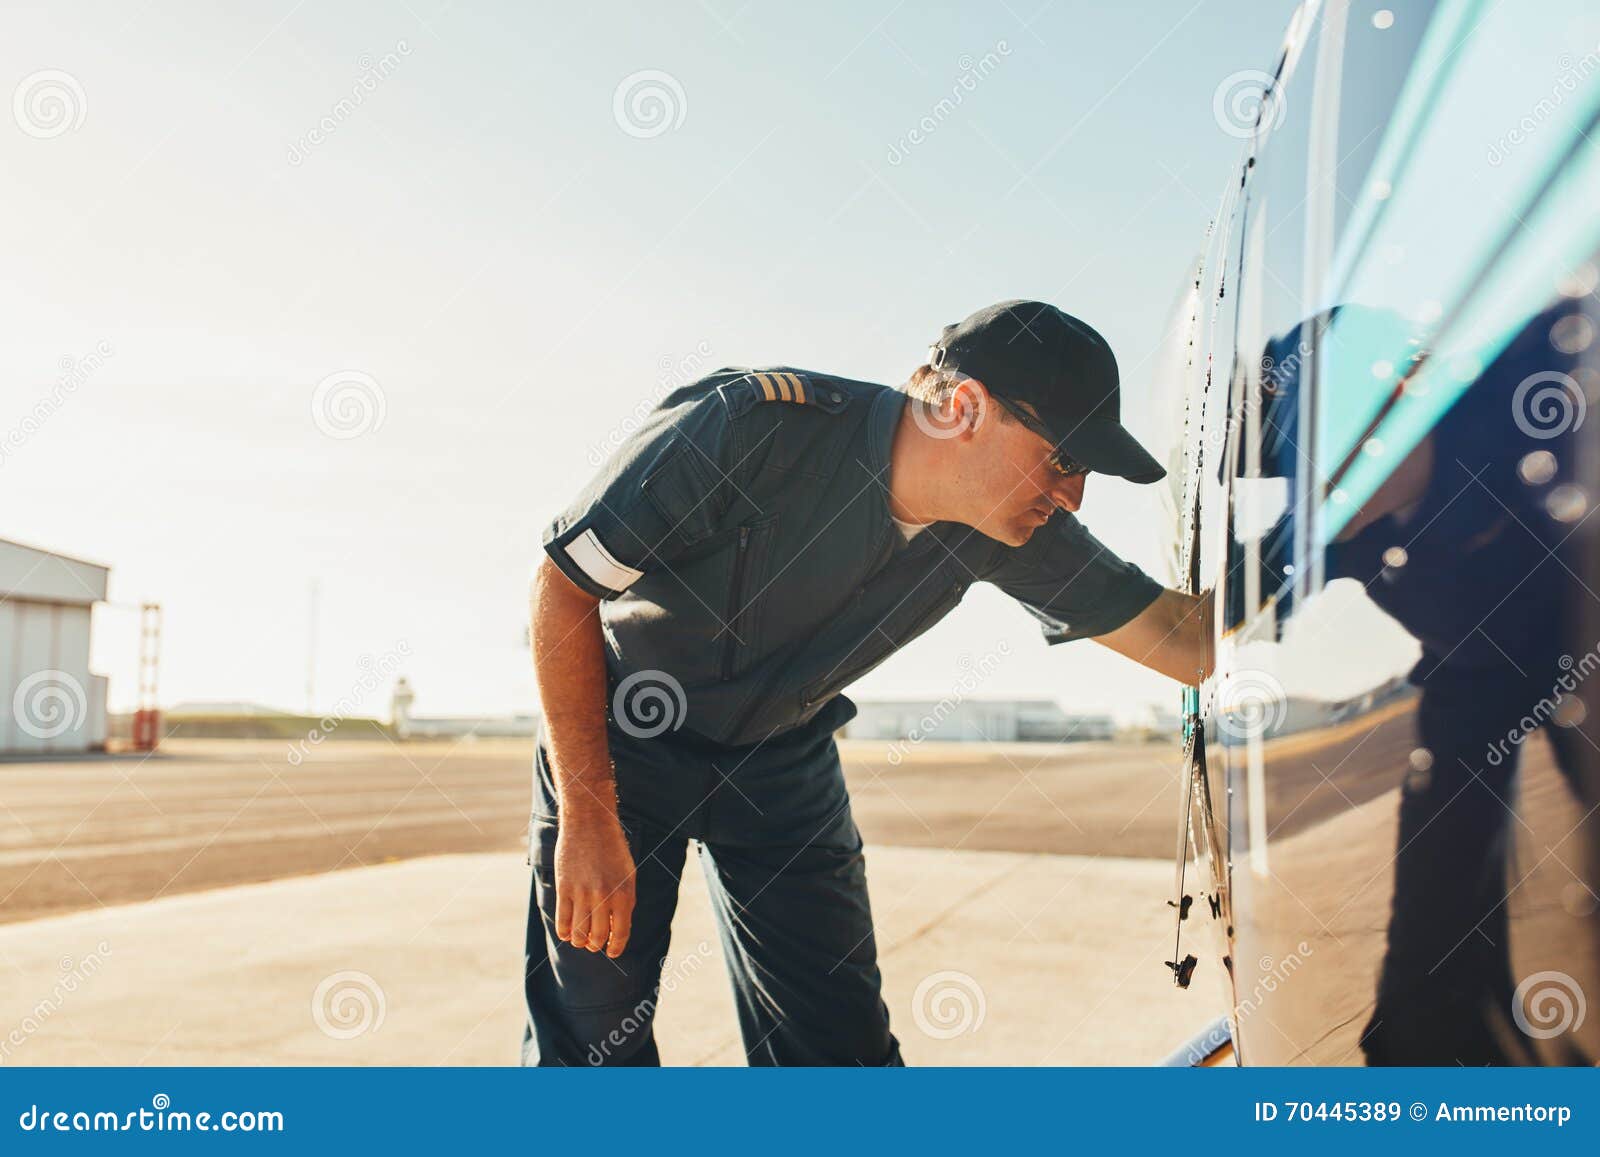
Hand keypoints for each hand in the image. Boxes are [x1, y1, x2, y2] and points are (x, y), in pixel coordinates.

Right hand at [553, 804, 636, 956]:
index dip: (616, 947)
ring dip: (580, 941)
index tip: (612, 952)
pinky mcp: (564, 888)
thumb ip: (625, 901)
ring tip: (582, 939)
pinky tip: (568, 931)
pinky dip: (565, 932)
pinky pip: (562, 921)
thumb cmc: (612, 849)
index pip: (621, 933)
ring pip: (578, 934)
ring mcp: (582, 893)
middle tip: (595, 944)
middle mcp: (603, 897)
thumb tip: (619, 929)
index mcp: (624, 894)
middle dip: (597, 945)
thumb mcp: (628, 874)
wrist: (590, 823)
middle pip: (598, 937)